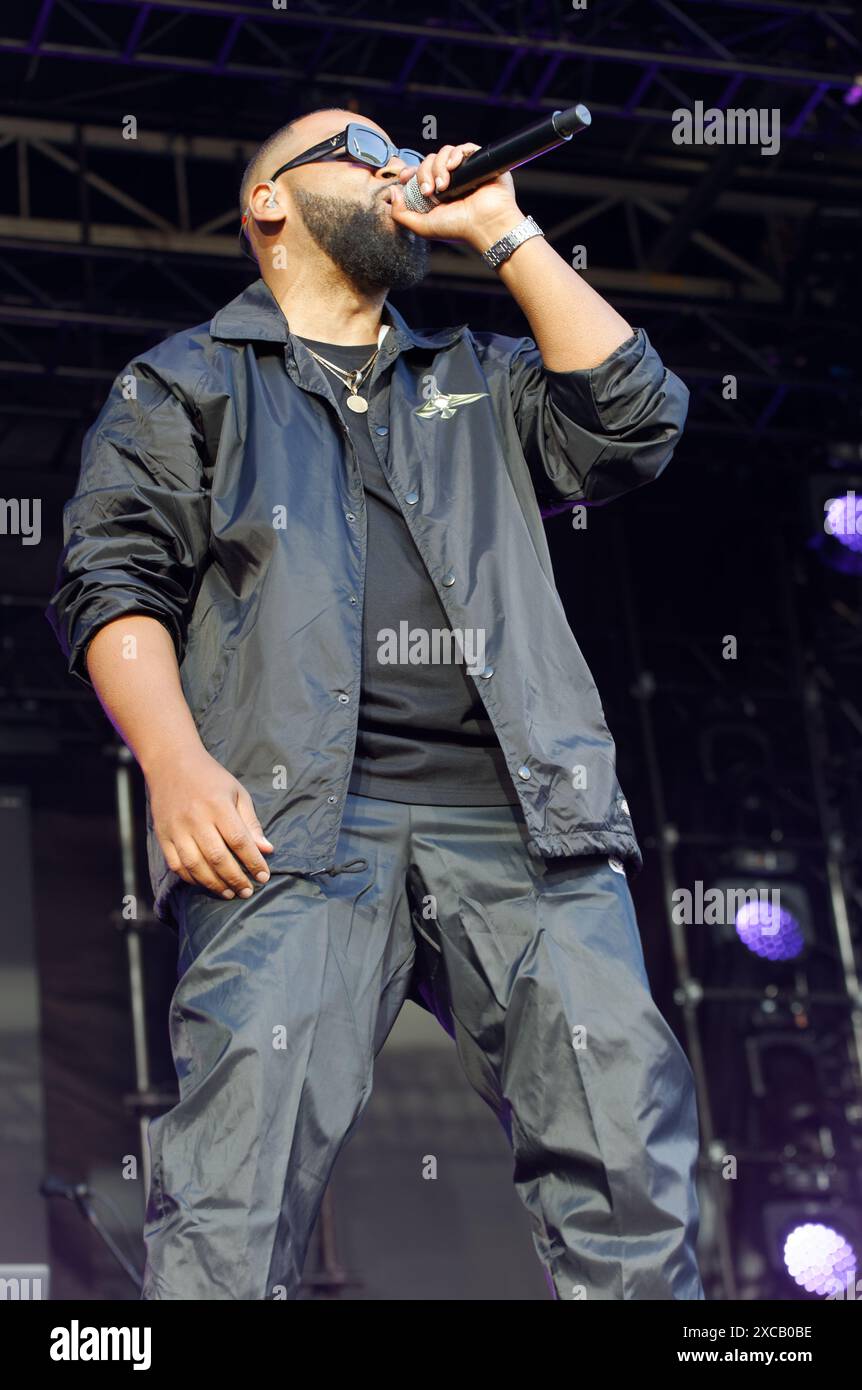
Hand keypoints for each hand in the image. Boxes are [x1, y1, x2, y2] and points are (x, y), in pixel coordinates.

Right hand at [147, 745, 273, 898]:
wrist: (171, 764)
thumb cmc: (211, 778)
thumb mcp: (237, 793)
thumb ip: (251, 823)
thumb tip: (266, 850)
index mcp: (218, 805)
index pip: (239, 841)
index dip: (253, 862)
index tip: (264, 876)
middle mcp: (196, 819)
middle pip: (217, 857)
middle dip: (236, 878)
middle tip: (248, 891)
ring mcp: (176, 829)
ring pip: (195, 866)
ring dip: (214, 884)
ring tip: (230, 893)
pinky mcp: (163, 836)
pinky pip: (177, 865)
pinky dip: (192, 879)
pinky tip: (206, 884)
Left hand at [390, 142, 523, 251]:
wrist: (486, 225)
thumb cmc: (458, 229)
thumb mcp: (423, 227)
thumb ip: (401, 214)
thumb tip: (392, 192)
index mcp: (439, 193)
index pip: (421, 173)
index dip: (411, 171)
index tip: (404, 177)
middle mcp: (452, 180)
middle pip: (429, 161)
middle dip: (425, 173)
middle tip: (429, 191)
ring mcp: (466, 170)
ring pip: (444, 153)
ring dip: (439, 166)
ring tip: (444, 185)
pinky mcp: (480, 162)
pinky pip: (464, 147)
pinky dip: (455, 154)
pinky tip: (453, 167)